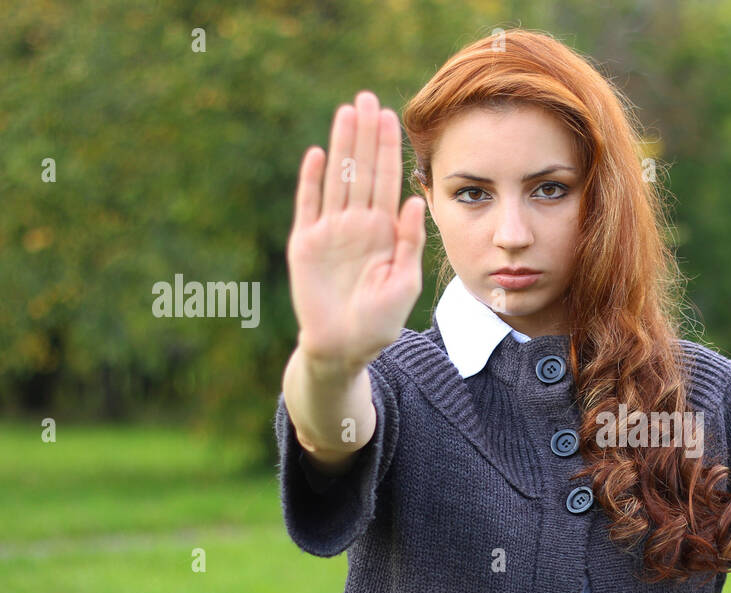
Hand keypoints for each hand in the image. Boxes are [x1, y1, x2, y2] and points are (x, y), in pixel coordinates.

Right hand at [287, 90, 425, 370]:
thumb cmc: (379, 321)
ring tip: (346, 111)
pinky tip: (318, 154)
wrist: (344, 348)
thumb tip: (415, 202)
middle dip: (365, 134)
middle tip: (368, 97)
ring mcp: (330, 231)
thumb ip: (409, 242)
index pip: (386, 180)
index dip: (388, 149)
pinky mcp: (305, 244)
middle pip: (361, 169)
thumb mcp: (404, 281)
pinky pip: (309, 205)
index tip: (393, 117)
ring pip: (337, 178)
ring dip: (342, 145)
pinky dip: (312, 180)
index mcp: (383, 231)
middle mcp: (356, 224)